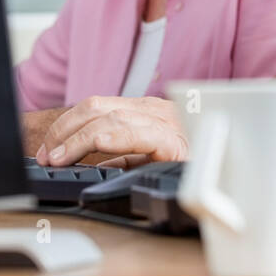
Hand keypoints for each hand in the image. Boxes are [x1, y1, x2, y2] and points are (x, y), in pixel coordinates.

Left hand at [35, 96, 186, 167]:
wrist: (228, 169)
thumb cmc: (189, 163)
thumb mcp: (146, 157)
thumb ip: (121, 155)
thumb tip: (91, 161)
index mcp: (146, 110)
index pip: (97, 105)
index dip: (66, 125)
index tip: (48, 148)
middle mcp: (155, 110)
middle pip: (98, 107)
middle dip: (65, 130)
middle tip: (47, 154)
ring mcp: (167, 122)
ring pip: (113, 117)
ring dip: (79, 137)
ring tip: (59, 156)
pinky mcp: (177, 142)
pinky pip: (140, 133)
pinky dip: (113, 136)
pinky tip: (96, 145)